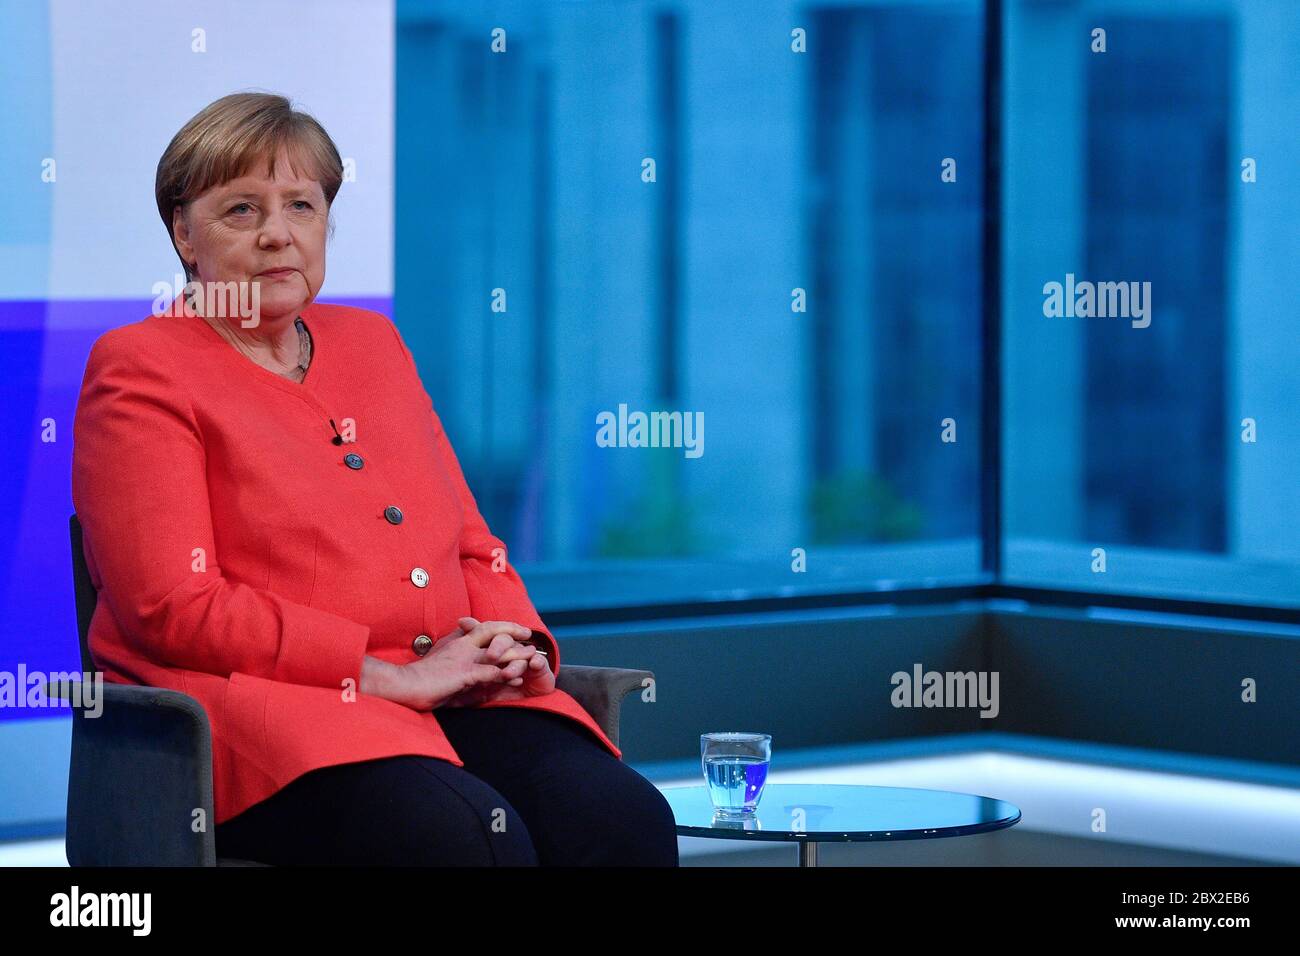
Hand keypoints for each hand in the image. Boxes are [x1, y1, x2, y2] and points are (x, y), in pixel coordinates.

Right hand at [380, 618, 535, 710]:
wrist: (401, 685)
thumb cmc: (419, 679)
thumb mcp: (442, 666)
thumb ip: (458, 664)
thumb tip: (472, 669)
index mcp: (457, 643)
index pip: (483, 627)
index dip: (502, 626)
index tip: (517, 629)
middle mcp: (461, 646)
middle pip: (493, 631)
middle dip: (513, 632)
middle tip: (530, 635)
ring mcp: (462, 659)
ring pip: (496, 652)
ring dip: (515, 654)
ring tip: (532, 656)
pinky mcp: (461, 675)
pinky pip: (488, 672)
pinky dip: (503, 674)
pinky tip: (516, 678)